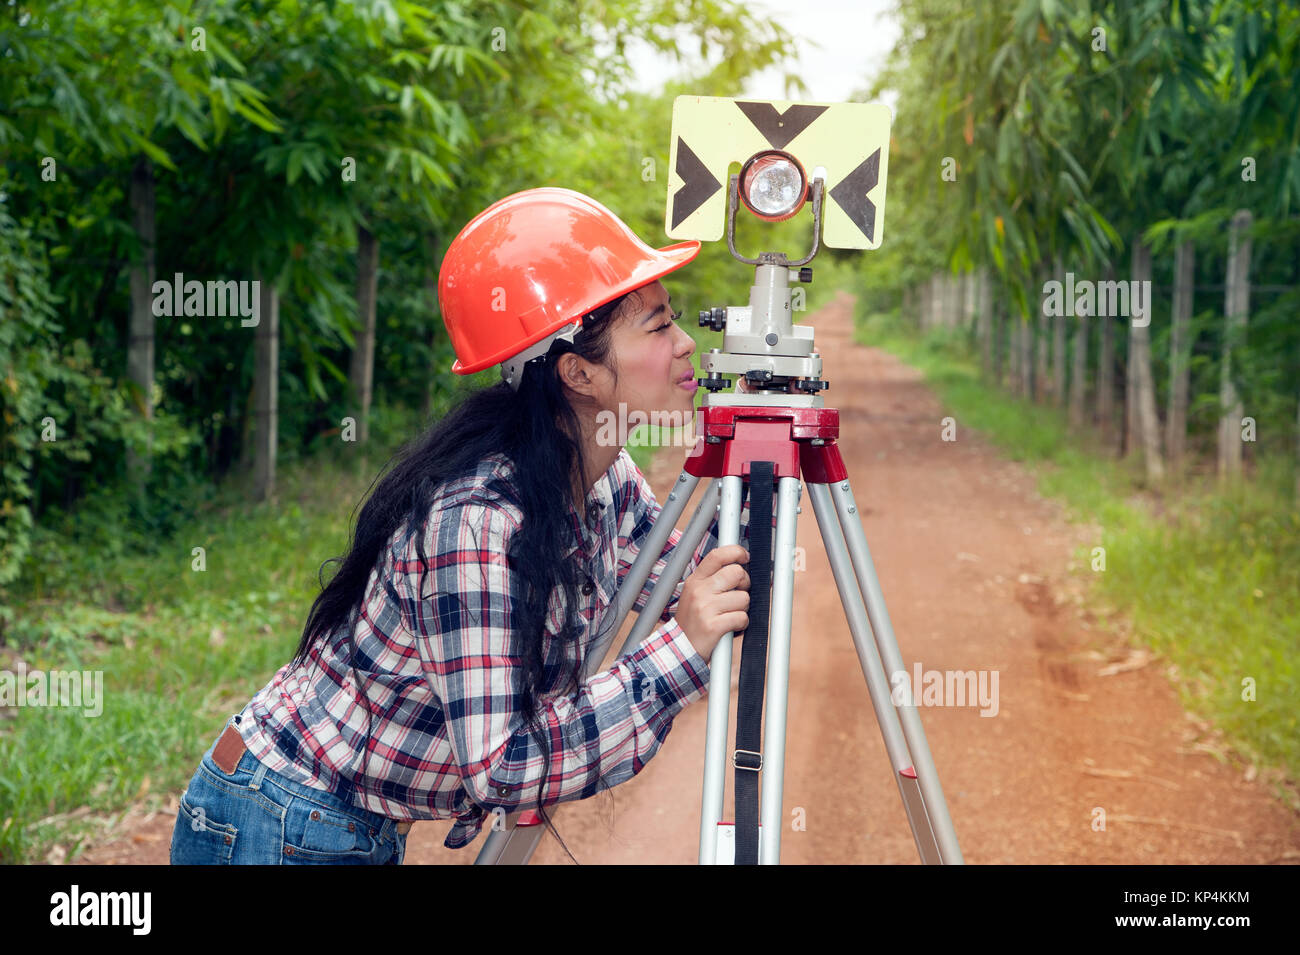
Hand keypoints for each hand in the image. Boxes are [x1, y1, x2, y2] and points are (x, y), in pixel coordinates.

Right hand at [676, 545, 749, 661]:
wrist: (679, 649)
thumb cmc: (692, 622)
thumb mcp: (695, 594)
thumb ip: (713, 579)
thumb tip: (740, 566)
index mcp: (695, 581)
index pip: (717, 555)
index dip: (736, 552)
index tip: (745, 557)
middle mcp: (699, 591)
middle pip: (736, 573)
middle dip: (744, 584)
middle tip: (737, 595)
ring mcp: (706, 608)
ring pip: (743, 598)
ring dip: (743, 608)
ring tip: (730, 615)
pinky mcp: (713, 626)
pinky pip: (742, 618)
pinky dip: (742, 624)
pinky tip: (731, 627)